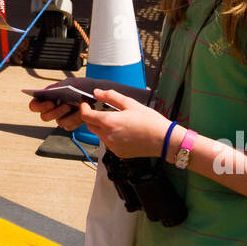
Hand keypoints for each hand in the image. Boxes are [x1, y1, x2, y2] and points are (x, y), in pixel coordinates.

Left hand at [29, 89, 171, 158]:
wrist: (163, 140)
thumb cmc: (150, 121)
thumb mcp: (130, 103)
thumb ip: (111, 97)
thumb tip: (97, 92)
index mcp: (109, 122)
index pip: (86, 116)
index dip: (83, 108)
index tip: (86, 103)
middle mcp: (108, 136)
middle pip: (90, 126)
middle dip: (92, 117)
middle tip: (100, 110)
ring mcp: (112, 146)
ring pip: (99, 135)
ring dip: (102, 127)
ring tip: (117, 120)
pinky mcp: (118, 153)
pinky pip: (108, 143)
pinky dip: (111, 136)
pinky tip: (124, 132)